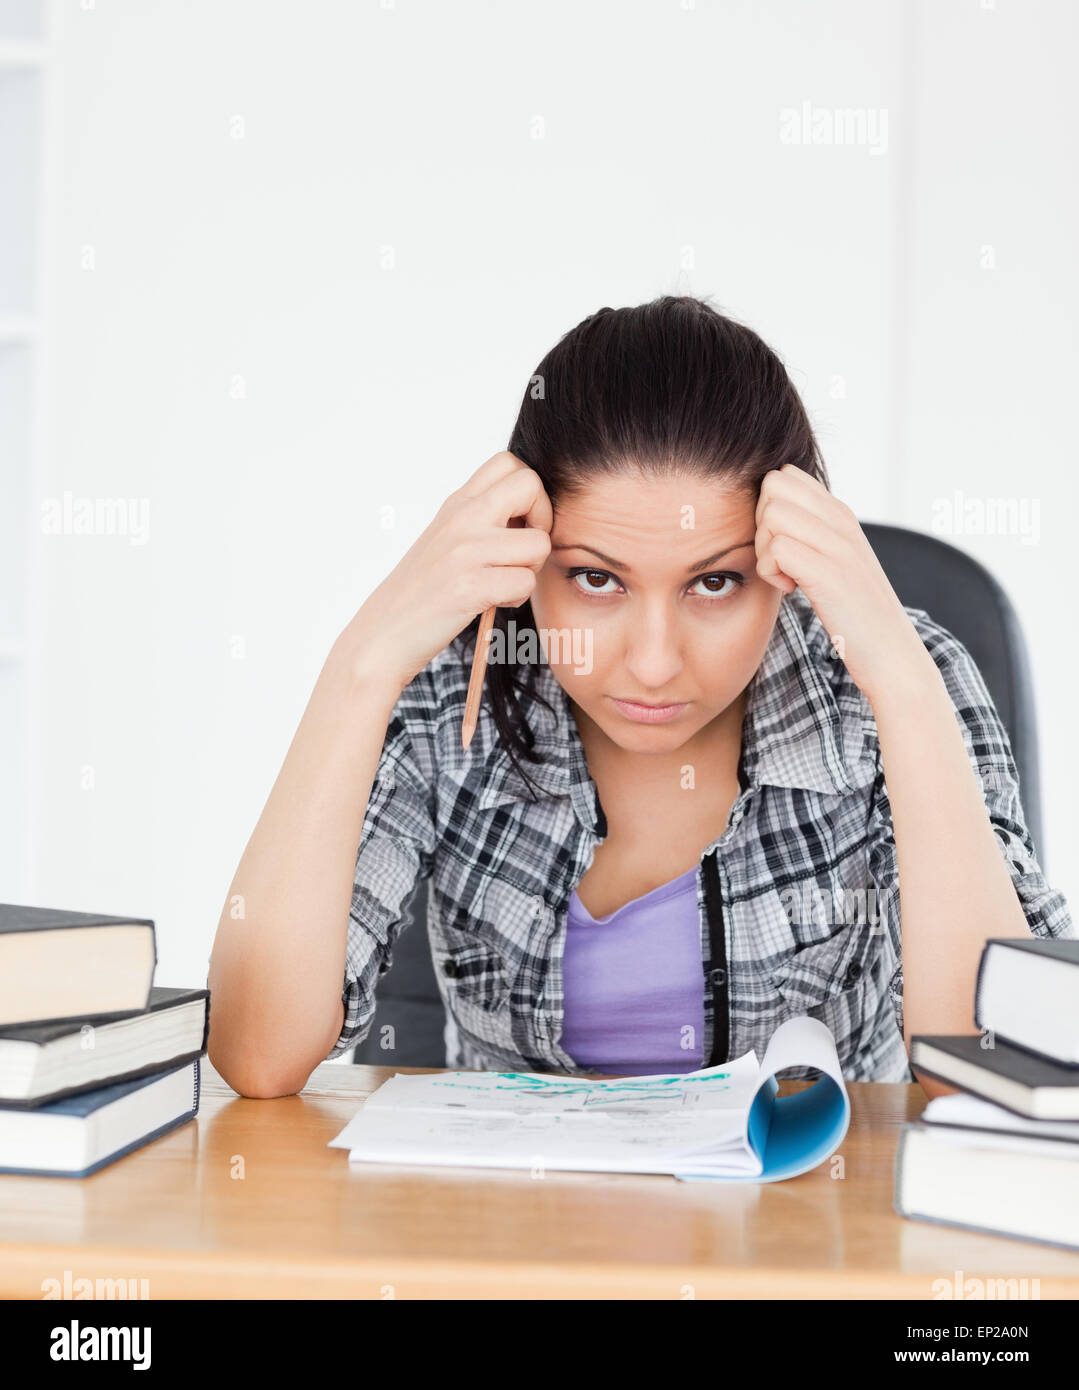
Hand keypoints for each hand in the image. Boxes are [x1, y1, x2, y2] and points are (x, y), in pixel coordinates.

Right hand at [342, 451, 552, 692]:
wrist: (384, 631)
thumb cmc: (422, 590)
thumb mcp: (447, 536)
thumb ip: (480, 516)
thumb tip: (530, 510)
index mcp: (457, 503)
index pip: (509, 462)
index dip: (529, 493)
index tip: (519, 524)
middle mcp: (461, 518)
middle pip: (530, 485)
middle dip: (543, 519)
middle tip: (523, 550)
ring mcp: (464, 551)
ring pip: (538, 544)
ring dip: (530, 570)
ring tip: (502, 583)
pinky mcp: (469, 587)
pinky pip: (525, 583)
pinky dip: (516, 598)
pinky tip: (492, 602)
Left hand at [754, 465, 929, 703]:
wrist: (890, 652)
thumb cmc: (854, 611)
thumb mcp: (834, 561)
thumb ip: (810, 534)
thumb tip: (769, 515)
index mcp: (841, 514)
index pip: (785, 475)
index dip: (768, 506)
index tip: (781, 542)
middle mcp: (841, 521)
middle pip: (773, 486)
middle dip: (760, 521)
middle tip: (777, 558)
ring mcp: (838, 545)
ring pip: (771, 513)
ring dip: (764, 548)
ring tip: (784, 576)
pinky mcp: (830, 573)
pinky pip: (777, 549)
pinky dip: (772, 572)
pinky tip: (790, 590)